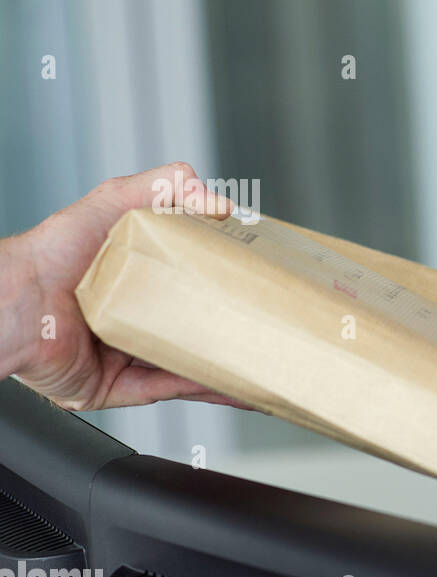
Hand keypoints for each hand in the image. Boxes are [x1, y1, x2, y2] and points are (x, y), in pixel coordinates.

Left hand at [4, 162, 255, 411]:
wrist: (14, 303)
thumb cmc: (49, 254)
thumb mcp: (112, 202)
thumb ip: (163, 186)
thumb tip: (218, 201)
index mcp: (129, 282)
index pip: (187, 284)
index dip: (223, 284)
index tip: (258, 284)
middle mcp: (126, 321)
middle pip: (192, 328)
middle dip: (232, 331)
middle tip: (270, 326)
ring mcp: (122, 356)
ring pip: (187, 364)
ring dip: (227, 367)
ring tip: (265, 363)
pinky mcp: (115, 387)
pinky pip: (169, 390)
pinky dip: (205, 390)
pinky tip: (236, 386)